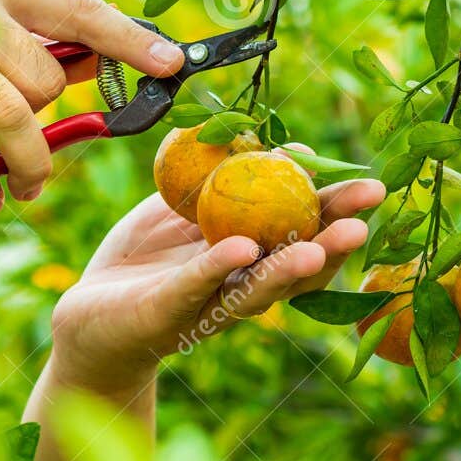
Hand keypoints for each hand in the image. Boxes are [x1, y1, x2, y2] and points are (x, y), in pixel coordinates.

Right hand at [0, 0, 184, 213]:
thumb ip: (26, 46)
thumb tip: (99, 67)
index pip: (79, 10)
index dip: (130, 39)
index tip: (174, 62)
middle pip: (47, 79)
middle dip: (47, 127)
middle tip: (34, 159)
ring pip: (14, 116)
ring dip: (27, 165)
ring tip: (24, 189)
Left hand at [48, 177, 386, 394]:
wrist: (88, 315)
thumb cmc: (144, 261)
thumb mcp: (185, 209)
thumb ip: (226, 180)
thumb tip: (280, 145)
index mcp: (251, 261)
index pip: (305, 234)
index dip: (338, 214)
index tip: (372, 187)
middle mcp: (239, 289)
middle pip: (296, 269)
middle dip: (333, 244)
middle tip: (365, 219)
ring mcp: (205, 306)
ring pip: (257, 288)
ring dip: (290, 267)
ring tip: (321, 245)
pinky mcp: (166, 315)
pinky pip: (195, 288)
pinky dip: (219, 267)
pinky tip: (242, 249)